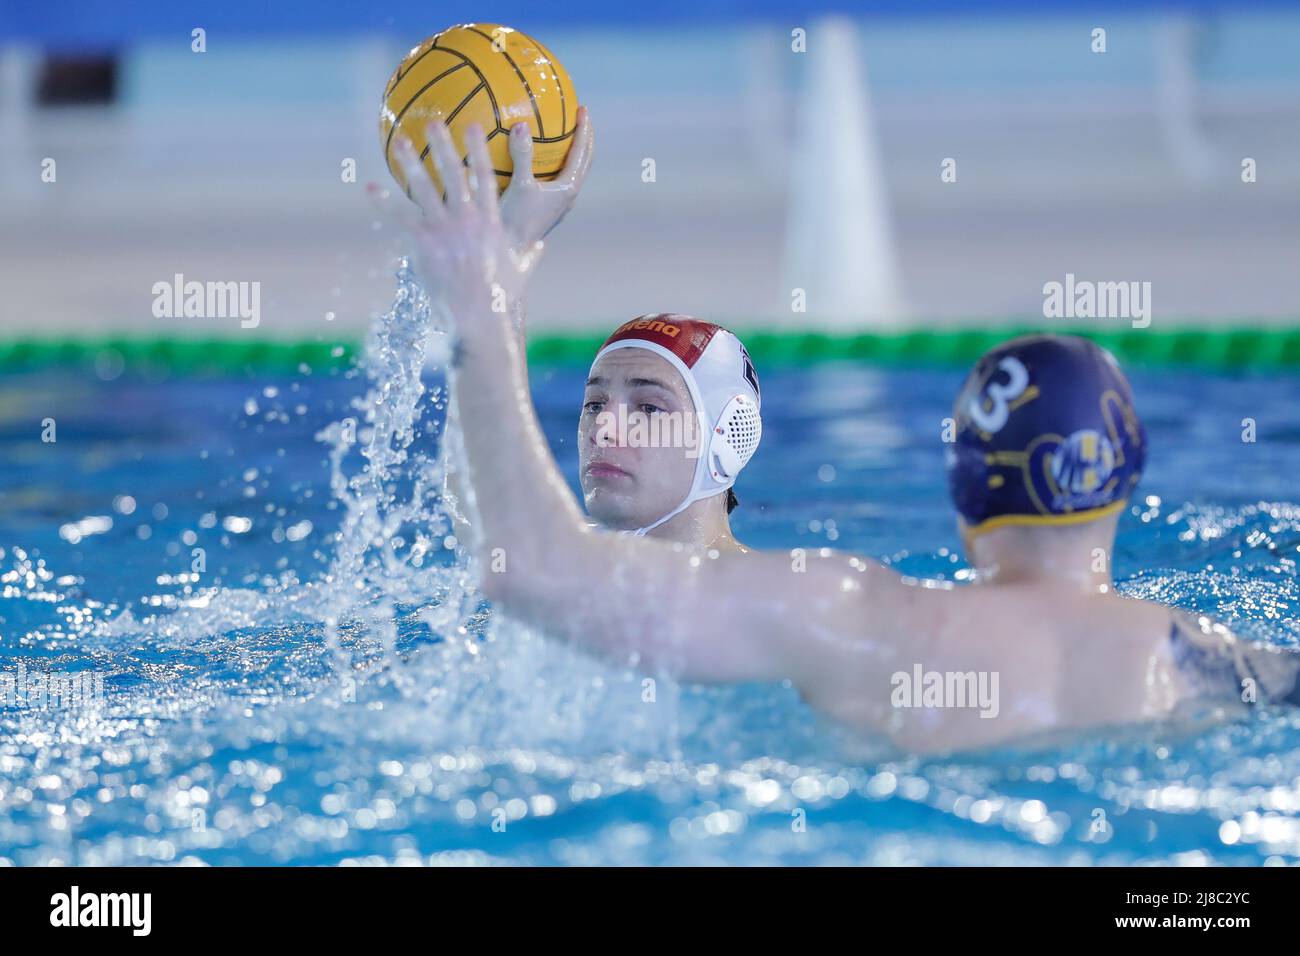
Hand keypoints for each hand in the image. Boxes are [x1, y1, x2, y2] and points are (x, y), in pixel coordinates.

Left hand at [392, 121, 540, 324]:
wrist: (479, 315)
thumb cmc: (502, 298)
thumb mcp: (520, 272)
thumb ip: (529, 255)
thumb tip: (540, 247)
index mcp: (491, 222)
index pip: (485, 177)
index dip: (478, 149)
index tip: (473, 126)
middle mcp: (468, 218)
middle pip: (454, 172)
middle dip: (443, 144)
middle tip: (433, 121)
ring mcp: (445, 229)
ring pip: (424, 188)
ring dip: (411, 162)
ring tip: (402, 142)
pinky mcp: (424, 243)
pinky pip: (401, 216)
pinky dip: (384, 201)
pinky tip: (370, 188)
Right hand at [500, 106, 592, 253]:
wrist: (509, 250)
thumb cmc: (516, 220)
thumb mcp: (519, 185)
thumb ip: (522, 155)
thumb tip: (522, 125)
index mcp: (568, 189)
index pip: (583, 153)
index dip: (584, 130)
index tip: (583, 109)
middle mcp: (567, 197)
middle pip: (582, 162)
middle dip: (583, 139)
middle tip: (579, 117)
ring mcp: (558, 204)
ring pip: (569, 172)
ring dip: (569, 153)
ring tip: (561, 135)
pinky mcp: (545, 209)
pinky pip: (552, 180)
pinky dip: (549, 165)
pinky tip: (533, 160)